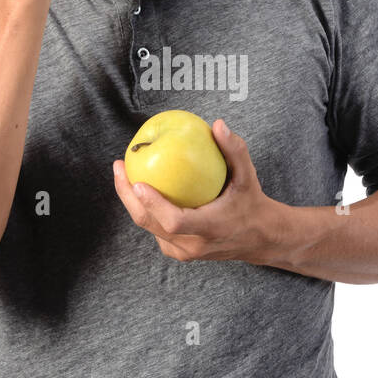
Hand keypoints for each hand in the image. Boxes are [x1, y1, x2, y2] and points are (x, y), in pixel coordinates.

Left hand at [112, 118, 277, 263]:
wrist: (258, 238)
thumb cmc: (252, 203)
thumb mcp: (248, 176)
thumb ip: (235, 150)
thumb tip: (218, 124)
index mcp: (210, 228)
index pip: (174, 221)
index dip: (153, 204)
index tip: (138, 181)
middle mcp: (193, 245)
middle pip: (150, 223)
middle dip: (128, 195)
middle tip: (119, 167)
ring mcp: (184, 252)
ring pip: (148, 227)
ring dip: (133, 201)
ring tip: (123, 174)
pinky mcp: (178, 253)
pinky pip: (155, 230)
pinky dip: (145, 210)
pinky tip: (139, 189)